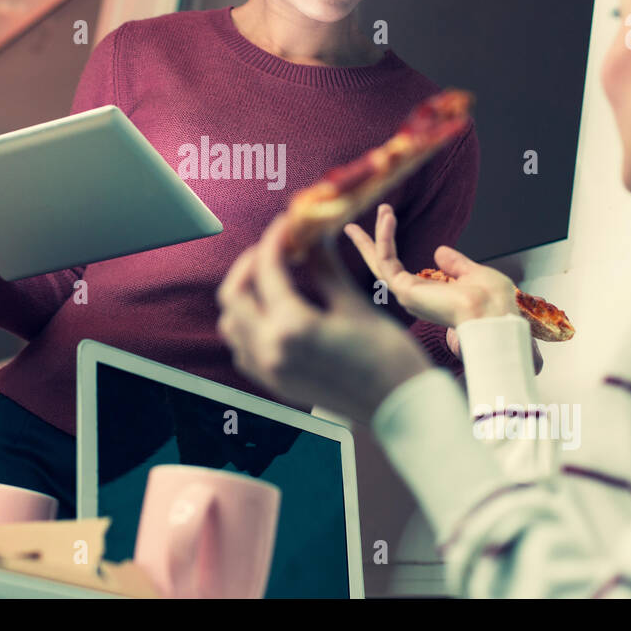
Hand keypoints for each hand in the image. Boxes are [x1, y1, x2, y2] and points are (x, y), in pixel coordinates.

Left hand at [216, 213, 434, 423]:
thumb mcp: (353, 302)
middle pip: (233, 295)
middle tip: (276, 249)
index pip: (267, 269)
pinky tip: (274, 311)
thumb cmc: (387, 355)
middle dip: (250, 264)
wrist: (400, 406)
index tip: (289, 223)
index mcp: (292, 327)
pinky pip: (242, 347)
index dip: (276, 238)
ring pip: (231, 322)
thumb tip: (311, 234)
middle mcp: (271, 350)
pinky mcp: (274, 384)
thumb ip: (323, 265)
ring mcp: (269, 371)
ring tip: (273, 278)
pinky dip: (247, 323)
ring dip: (245, 295)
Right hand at [343, 203, 519, 327]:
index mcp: (428, 295)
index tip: (386, 230)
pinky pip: (387, 259)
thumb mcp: (474, 274)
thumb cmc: (491, 302)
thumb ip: (455, 264)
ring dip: (378, 234)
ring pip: (380, 262)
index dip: (388, 248)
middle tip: (351, 227)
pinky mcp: (404, 290)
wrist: (493, 316)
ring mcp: (406, 295)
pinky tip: (387, 219)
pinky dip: (384, 238)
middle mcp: (412, 297)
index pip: (397, 270)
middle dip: (367, 245)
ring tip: (384, 209)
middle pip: (380, 267)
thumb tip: (439, 251)